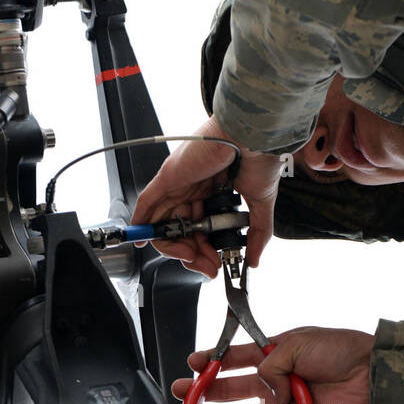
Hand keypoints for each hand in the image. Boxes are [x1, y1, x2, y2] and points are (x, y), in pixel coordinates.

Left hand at [131, 115, 280, 277]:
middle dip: (193, 254)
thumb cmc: (259, 157)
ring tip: (191, 258)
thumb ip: (257, 234)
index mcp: (213, 192)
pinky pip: (147, 202)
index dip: (205, 251)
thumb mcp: (261, 203)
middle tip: (207, 267)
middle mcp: (193, 188)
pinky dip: (142, 221)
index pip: (199, 230)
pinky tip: (143, 238)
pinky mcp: (169, 176)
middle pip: (182, 230)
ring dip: (174, 246)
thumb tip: (254, 261)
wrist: (256, 136)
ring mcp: (180, 183)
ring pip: (165, 222)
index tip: (216, 264)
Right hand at [172, 325, 374, 403]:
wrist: (370, 371)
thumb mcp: (296, 341)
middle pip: (231, 390)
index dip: (212, 361)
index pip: (235, 359)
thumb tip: (264, 391)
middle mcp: (274, 381)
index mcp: (273, 353)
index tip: (191, 363)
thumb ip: (270, 364)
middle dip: (204, 392)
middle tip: (179, 393)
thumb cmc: (339, 349)